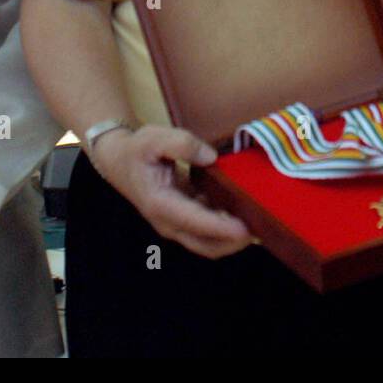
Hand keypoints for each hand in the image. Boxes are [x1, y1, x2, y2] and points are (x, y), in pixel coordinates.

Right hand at [93, 125, 252, 258]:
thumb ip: (181, 143)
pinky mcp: (184, 219)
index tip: (244, 229)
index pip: (195, 222)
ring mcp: (177, 223)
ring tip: (259, 223)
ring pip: (208, 242)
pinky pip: (208, 230)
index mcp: (160, 204)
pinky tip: (244, 211)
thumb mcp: (154, 137)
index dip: (221, 228)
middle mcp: (169, 221)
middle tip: (262, 229)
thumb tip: (210, 156)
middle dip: (233, 242)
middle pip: (205, 244)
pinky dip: (226, 226)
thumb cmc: (137, 150)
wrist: (119, 160)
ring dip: (232, 238)